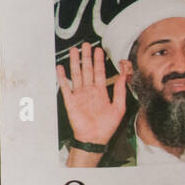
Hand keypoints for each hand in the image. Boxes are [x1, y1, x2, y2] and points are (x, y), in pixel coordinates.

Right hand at [56, 42, 128, 157]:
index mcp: (101, 92)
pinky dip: (62, 77)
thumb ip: (120, 91)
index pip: (99, 72)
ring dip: (75, 63)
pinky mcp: (70, 101)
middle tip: (86, 45)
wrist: (94, 138)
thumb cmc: (107, 126)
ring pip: (77, 75)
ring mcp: (79, 95)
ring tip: (74, 51)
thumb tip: (124, 76)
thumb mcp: (119, 107)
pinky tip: (60, 68)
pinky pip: (65, 87)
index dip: (99, 61)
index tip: (99, 50)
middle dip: (86, 57)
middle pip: (87, 70)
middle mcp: (89, 91)